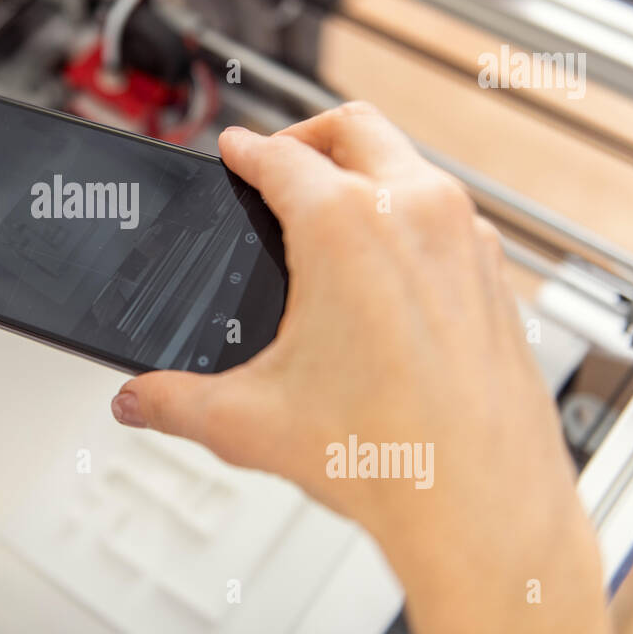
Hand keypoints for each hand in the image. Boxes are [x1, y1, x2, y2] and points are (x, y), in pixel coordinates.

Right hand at [110, 103, 606, 633]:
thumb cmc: (391, 458)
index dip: (243, 150)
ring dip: (363, 171)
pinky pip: (448, 212)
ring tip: (327, 216)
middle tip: (277, 165)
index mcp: (345, 226)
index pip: (277, 154)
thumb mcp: (248, 422)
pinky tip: (385, 272)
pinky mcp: (495, 274)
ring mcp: (465, 238)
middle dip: (306, 136)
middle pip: (353, 127)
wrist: (482, 506)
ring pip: (408, 162)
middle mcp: (413, 212)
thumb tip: (138, 400)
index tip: (234, 152)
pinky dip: (410, 216)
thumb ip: (174, 401)